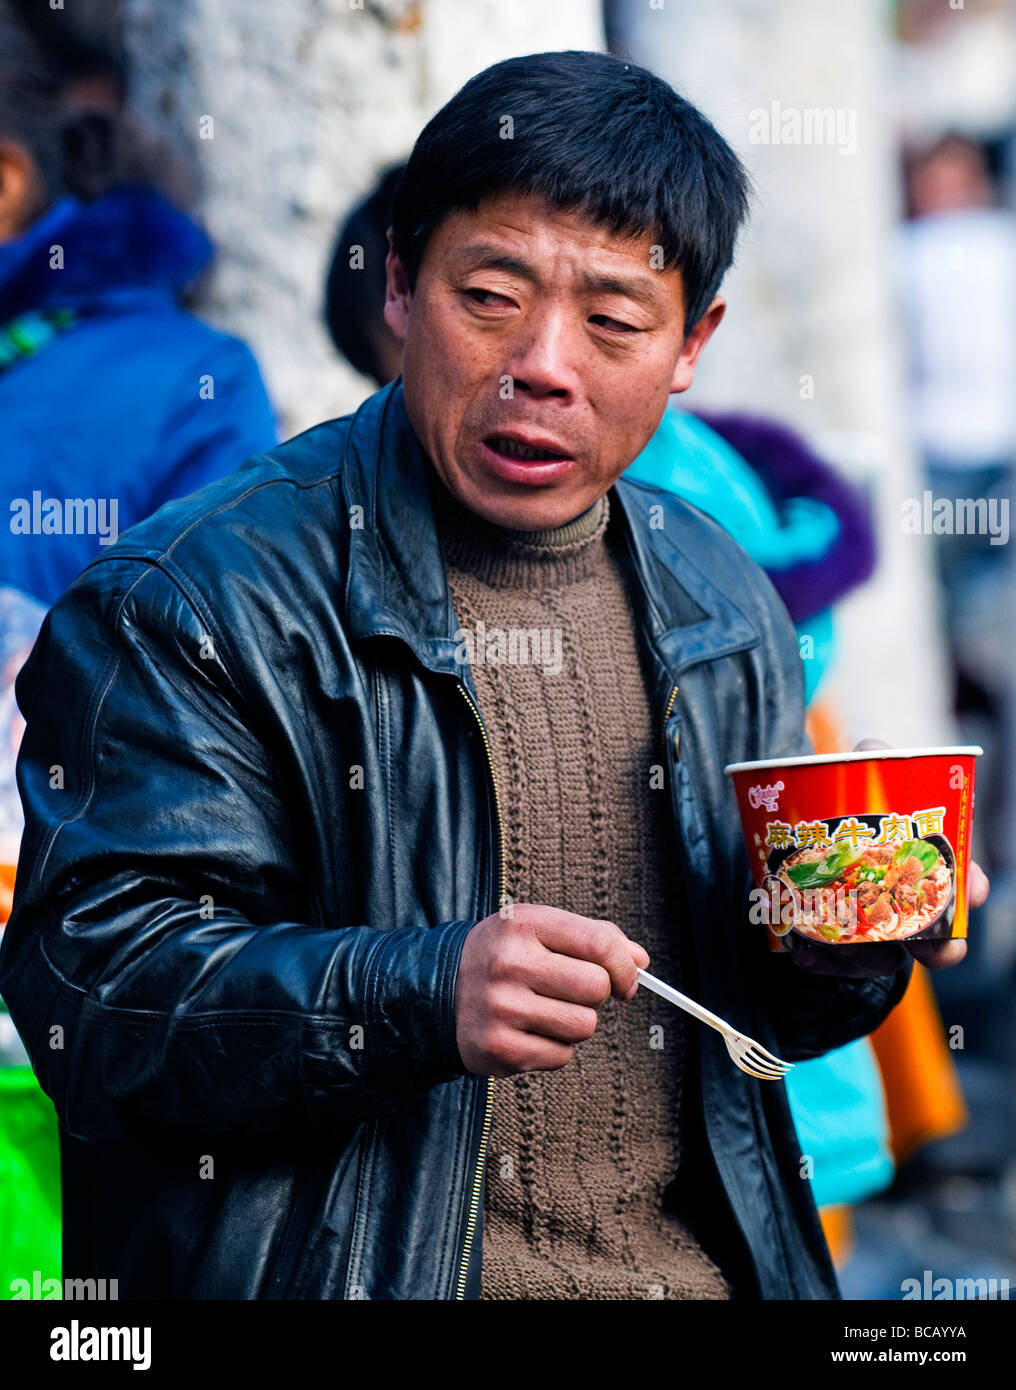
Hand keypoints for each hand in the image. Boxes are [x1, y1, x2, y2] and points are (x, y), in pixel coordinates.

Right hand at [453, 903, 648, 1075]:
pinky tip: (527, 1031)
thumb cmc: (500, 957)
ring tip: (545, 1011)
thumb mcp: (537, 931)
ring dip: (575, 1024)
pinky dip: (553, 1048)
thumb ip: (591, 938)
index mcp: (523, 925)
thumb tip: (641, 961)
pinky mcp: (500, 1049)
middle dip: (595, 995)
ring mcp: (502, 1008)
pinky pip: (561, 1056)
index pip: (599, 943)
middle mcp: (510, 963)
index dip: (625, 965)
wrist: (435, 991)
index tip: (627, 978)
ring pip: (584, 1026)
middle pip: (596, 988)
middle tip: (571, 993)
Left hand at [791, 738, 988, 977]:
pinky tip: (804, 954)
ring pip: (880, 958)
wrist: (794, 825)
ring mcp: (871, 930)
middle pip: (936, 941)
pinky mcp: (833, 944)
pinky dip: (822, 963)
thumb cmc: (844, 802)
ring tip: (842, 946)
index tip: (972, 891)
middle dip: (937, 948)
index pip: (963, 886)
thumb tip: (873, 750)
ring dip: (864, 959)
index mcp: (923, 866)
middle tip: (920, 945)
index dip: (970, 891)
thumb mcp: (860, 774)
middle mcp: (904, 904)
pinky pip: (834, 965)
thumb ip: (871, 758)